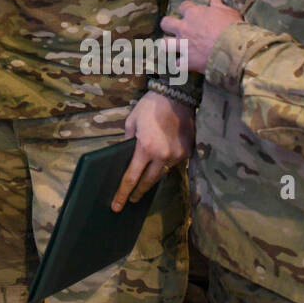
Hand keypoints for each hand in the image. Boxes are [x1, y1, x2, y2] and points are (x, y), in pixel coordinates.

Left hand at [111, 90, 194, 211]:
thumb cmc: (150, 107)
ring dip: (151, 180)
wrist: (176, 96)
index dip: (123, 193)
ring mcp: (177, 156)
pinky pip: (172, 165)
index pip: (132, 177)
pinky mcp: (187, 152)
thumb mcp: (131, 122)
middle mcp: (162, 156)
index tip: (117, 206)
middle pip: (148, 182)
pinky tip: (157, 167)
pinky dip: (164, 167)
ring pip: (162, 175)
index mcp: (145, 148)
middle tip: (130, 200)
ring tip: (142, 186)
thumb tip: (127, 156)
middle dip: (137, 193)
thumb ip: (128, 141)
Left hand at [160, 0, 241, 76]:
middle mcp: (185, 28)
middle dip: (169, 25)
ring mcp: (184, 45)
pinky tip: (182, 66)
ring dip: (168, 45)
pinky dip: (180, 66)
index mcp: (194, 14)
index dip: (187, 9)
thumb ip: (219, 6)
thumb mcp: (229, 12)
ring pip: (165, 44)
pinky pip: (177, 65)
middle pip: (166, 23)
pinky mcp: (188, 61)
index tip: (191, 13)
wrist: (236, 50)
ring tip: (173, 47)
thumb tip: (214, 0)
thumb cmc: (234, 28)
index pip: (183, 7)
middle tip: (176, 29)